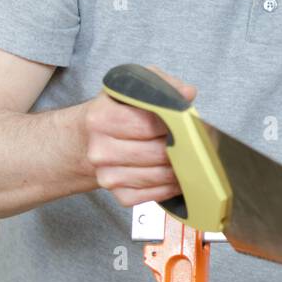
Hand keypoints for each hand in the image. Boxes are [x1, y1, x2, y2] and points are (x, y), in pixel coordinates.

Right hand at [82, 65, 195, 206]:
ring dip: (179, 168)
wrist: (87, 140)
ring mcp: (107, 175)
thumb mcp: (132, 88)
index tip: (185, 120)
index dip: (174, 123)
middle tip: (194, 141)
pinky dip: (171, 187)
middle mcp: (100, 150)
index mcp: (101, 118)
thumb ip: (161, 85)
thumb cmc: (116, 111)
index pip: (148, 124)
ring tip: (190, 157)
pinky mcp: (118, 194)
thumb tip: (187, 93)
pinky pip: (154, 195)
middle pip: (156, 153)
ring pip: (158, 176)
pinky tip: (176, 175)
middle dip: (180, 147)